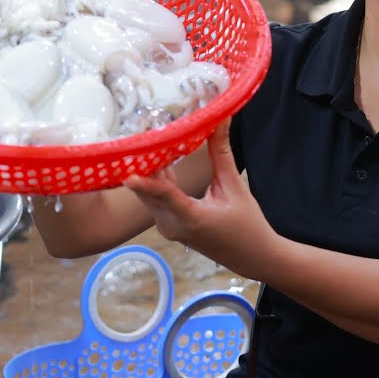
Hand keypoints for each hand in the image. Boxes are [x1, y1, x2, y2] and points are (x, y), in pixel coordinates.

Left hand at [124, 120, 280, 279]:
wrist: (251, 257)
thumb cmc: (247, 225)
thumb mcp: (234, 188)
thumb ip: (221, 154)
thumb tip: (220, 120)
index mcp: (191, 219)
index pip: (164, 197)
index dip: (145, 184)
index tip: (127, 174)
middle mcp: (172, 225)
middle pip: (150, 190)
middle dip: (143, 161)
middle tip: (140, 129)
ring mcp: (167, 226)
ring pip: (150, 193)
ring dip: (148, 167)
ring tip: (145, 135)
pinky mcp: (168, 224)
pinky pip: (156, 197)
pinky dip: (156, 178)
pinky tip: (156, 154)